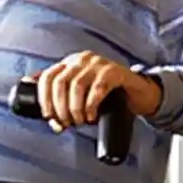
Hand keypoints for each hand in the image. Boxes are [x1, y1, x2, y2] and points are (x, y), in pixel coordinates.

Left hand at [32, 51, 162, 130]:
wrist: (138, 93)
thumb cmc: (107, 95)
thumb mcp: (81, 95)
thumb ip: (61, 99)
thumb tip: (45, 112)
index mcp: (69, 64)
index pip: (47, 77)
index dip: (44, 99)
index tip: (48, 116)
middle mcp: (82, 60)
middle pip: (59, 82)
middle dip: (59, 107)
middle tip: (66, 123)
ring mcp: (98, 63)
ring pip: (76, 85)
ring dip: (74, 108)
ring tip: (79, 121)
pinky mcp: (114, 71)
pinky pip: (98, 88)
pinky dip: (91, 105)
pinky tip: (92, 116)